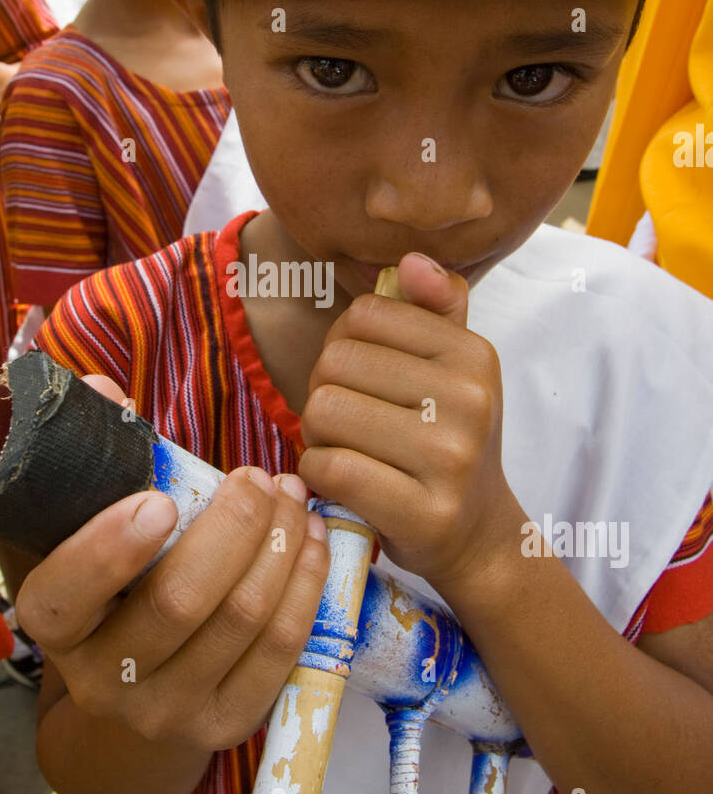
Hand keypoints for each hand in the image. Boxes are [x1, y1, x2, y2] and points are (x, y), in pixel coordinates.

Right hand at [16, 376, 330, 750]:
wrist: (139, 705)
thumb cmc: (115, 593)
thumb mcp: (88, 535)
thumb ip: (97, 463)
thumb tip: (100, 389)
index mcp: (54, 626)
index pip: (66, 593)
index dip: (110, 547)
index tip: (161, 498)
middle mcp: (103, 682)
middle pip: (177, 602)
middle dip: (232, 526)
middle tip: (259, 477)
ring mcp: (168, 712)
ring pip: (241, 620)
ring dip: (280, 545)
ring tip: (294, 497)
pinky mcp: (228, 724)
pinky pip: (281, 649)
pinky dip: (306, 585)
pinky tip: (315, 541)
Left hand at [298, 253, 521, 590]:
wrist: (477, 534)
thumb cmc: (447, 440)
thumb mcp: (455, 369)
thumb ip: (434, 309)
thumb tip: (412, 260)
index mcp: (473, 354)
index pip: (362, 315)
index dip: (342, 346)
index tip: (361, 380)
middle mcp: (471, 401)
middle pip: (335, 363)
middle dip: (324, 393)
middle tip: (346, 423)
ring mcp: (451, 459)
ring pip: (325, 413)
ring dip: (316, 435)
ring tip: (344, 449)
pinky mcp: (424, 511)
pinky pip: (329, 467)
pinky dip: (318, 472)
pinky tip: (340, 480)